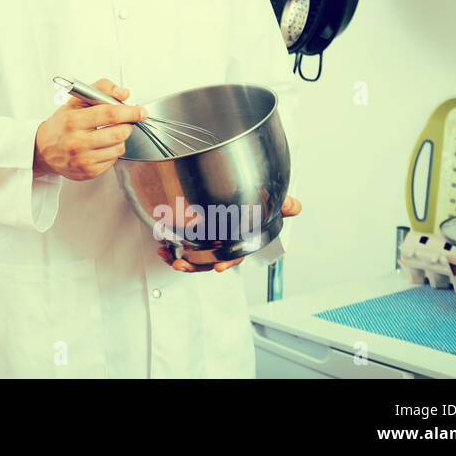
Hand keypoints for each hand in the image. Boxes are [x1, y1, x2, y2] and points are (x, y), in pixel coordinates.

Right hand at [34, 78, 145, 180]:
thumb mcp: (75, 102)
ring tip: (107, 134)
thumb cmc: (61, 124)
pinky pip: (113, 160)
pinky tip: (100, 146)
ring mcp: (82, 160)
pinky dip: (112, 151)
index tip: (140, 111)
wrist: (43, 150)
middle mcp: (77, 142)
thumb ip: (100, 90)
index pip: (110, 114)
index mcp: (73, 121)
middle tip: (124, 122)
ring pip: (119, 148)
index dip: (130, 112)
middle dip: (127, 125)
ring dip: (119, 139)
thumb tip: (123, 93)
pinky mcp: (88, 172)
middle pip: (119, 133)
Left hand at [156, 195, 301, 272]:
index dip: (229, 261)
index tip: (220, 266)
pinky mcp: (192, 233)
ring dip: (180, 259)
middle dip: (195, 265)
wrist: (239, 190)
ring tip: (167, 256)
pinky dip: (170, 246)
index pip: (236, 254)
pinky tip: (162, 244)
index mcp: (240, 239)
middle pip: (209, 260)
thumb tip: (293, 207)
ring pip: (193, 256)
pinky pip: (181, 245)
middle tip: (182, 263)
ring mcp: (206, 240)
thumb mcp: (270, 202)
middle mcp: (222, 243)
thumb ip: (282, 205)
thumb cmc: (255, 202)